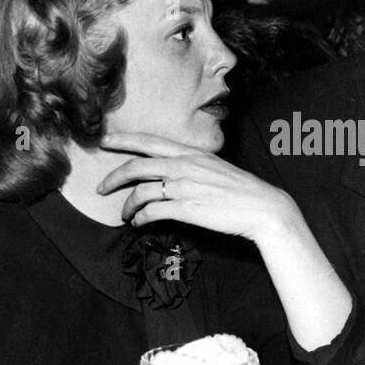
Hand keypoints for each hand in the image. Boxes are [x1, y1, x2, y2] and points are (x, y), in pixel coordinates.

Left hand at [96, 132, 295, 243]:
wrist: (263, 207)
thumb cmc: (242, 191)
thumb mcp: (216, 168)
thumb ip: (193, 167)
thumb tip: (174, 174)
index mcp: (192, 153)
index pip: (150, 141)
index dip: (124, 141)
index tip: (106, 142)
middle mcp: (185, 166)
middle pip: (137, 165)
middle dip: (113, 176)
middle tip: (101, 186)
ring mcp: (185, 187)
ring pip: (141, 191)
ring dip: (127, 205)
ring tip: (125, 214)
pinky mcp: (187, 208)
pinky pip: (153, 211)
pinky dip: (141, 218)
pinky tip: (139, 223)